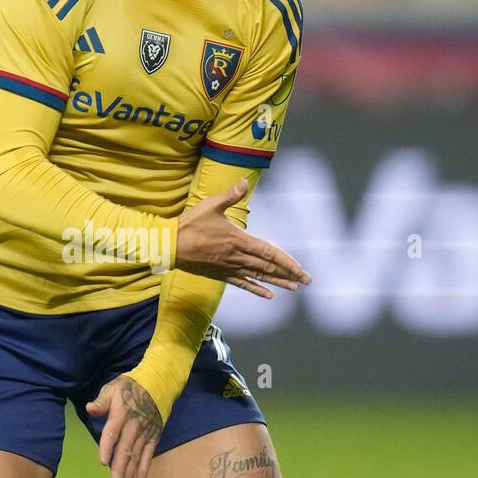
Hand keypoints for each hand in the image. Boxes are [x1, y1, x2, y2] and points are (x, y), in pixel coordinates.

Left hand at [86, 375, 162, 477]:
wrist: (158, 385)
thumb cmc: (129, 388)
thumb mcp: (113, 388)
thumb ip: (102, 401)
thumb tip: (90, 408)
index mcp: (121, 414)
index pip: (113, 432)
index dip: (108, 447)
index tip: (103, 462)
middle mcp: (134, 426)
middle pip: (126, 448)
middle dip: (120, 467)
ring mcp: (145, 433)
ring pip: (136, 455)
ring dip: (130, 472)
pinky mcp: (153, 438)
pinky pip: (148, 456)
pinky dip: (144, 470)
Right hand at [175, 178, 310, 297]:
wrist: (170, 246)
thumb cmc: (190, 224)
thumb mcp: (211, 205)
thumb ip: (230, 195)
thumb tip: (243, 182)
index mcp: (238, 240)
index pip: (269, 252)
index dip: (287, 261)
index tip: (301, 269)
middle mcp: (237, 257)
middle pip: (268, 267)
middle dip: (289, 274)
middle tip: (307, 280)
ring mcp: (229, 267)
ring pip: (259, 277)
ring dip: (278, 282)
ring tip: (294, 288)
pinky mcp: (220, 274)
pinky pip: (242, 283)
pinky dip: (256, 289)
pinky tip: (268, 295)